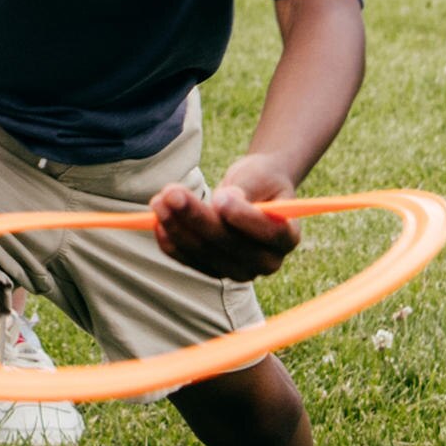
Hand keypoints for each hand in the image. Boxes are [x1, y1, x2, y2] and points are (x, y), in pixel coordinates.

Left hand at [148, 161, 306, 281]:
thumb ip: (246, 189)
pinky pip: (189, 260)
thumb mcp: (260, 175)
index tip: (220, 196)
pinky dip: (171, 241)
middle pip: (229, 244)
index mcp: (288, 237)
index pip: (270, 233)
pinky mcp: (214, 270)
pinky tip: (156, 220)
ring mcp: (239, 271)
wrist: (254, 191)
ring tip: (159, 200)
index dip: (244, 218)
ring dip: (177, 227)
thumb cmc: (260, 180)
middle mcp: (267, 262)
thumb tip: (222, 202)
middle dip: (196, 218)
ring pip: (205, 253)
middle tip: (172, 193)